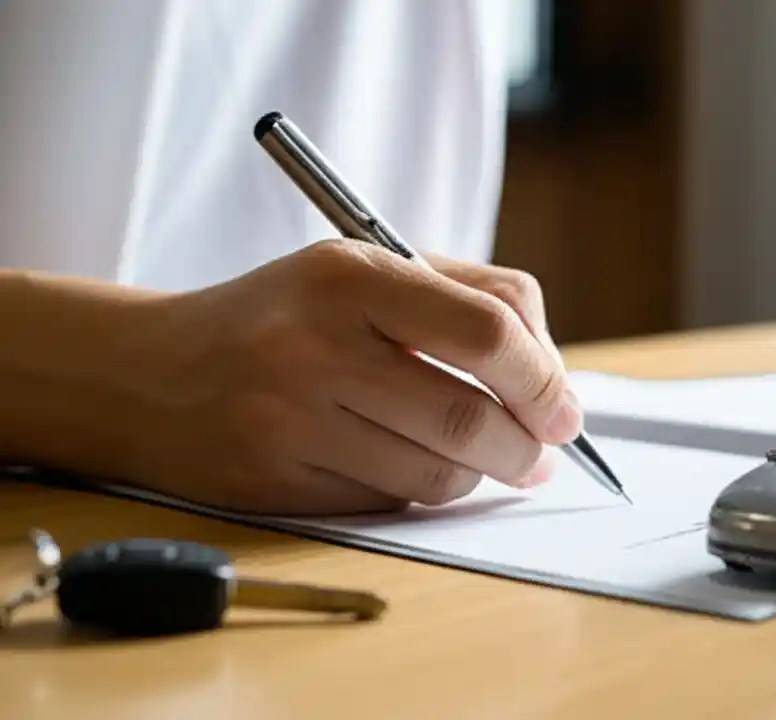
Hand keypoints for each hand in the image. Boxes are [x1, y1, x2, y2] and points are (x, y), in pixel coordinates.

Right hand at [129, 240, 578, 513]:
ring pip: (437, 474)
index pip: (487, 331)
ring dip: (479, 475)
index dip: (545, 380)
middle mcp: (315, 344)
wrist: (148, 373)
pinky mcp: (274, 482)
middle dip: (526, 446)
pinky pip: (388, 503)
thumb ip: (471, 300)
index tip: (565, 412)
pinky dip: (420, 492)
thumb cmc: (286, 316)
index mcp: (350, 275)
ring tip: (483, 459)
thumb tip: (558, 383)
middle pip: (470, 415)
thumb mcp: (366, 270)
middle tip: (540, 453)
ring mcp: (289, 419)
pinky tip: (409, 466)